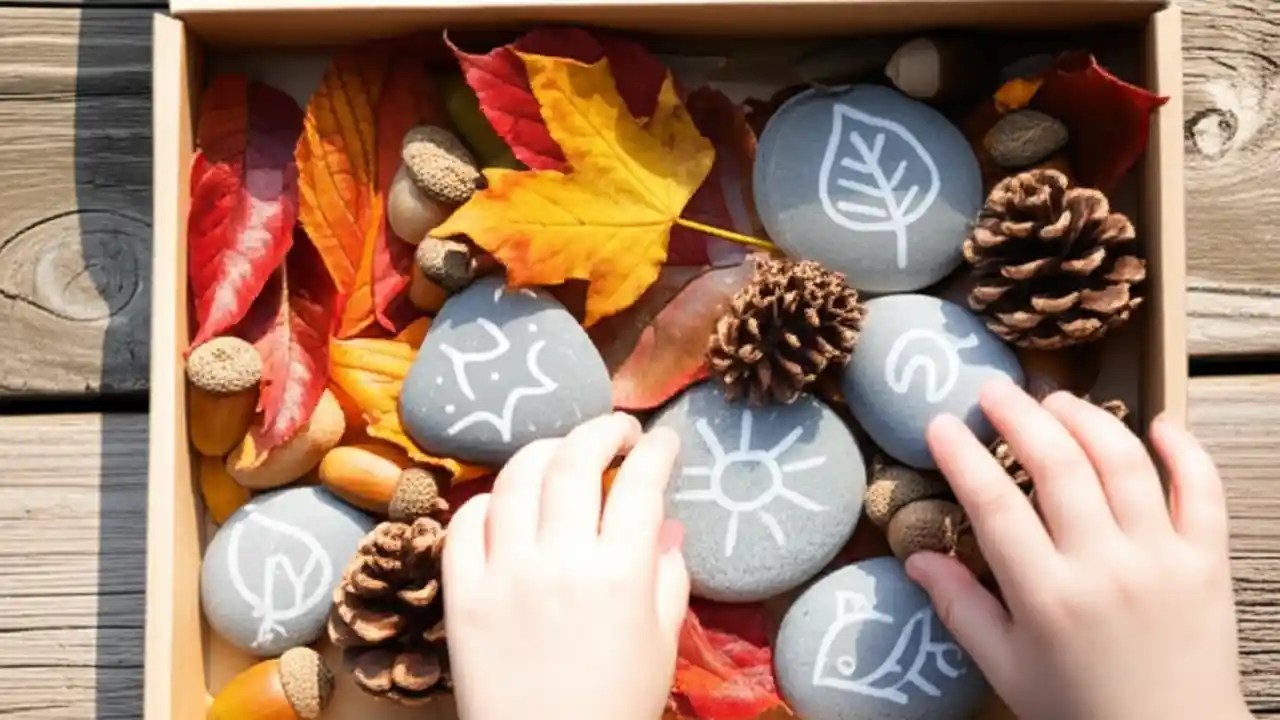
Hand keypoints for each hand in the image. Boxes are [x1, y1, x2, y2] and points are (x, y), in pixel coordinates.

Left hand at [443, 413, 689, 719]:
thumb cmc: (616, 704)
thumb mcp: (661, 644)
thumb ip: (668, 577)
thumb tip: (666, 524)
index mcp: (619, 575)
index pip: (640, 484)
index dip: (656, 450)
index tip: (663, 440)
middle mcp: (559, 561)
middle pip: (574, 463)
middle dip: (601, 430)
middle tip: (617, 430)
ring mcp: (503, 573)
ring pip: (516, 479)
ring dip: (544, 451)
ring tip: (562, 453)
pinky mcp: (461, 593)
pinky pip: (465, 522)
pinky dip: (488, 499)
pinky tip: (507, 502)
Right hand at [909, 380, 1250, 719]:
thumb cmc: (1080, 709)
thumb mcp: (1005, 667)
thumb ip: (959, 608)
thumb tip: (913, 556)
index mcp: (1047, 597)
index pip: (994, 505)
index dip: (962, 456)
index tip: (941, 425)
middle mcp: (1105, 567)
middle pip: (1059, 466)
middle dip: (1020, 415)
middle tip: (994, 390)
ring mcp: (1162, 559)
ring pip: (1124, 463)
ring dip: (1086, 419)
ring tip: (1056, 400)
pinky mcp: (1207, 561)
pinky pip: (1202, 490)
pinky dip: (1184, 449)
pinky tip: (1158, 423)